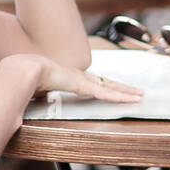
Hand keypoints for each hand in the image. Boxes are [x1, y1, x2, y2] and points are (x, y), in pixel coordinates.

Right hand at [14, 54, 142, 102]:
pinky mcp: (86, 86)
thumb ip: (42, 95)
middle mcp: (82, 77)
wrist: (29, 69)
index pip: (95, 83)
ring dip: (126, 92)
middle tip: (137, 91)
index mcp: (73, 77)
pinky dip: (120, 97)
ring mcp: (85, 80)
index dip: (107, 86)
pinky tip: (130, 99)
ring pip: (111, 87)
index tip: (115, 89)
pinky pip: (107, 93)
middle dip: (123, 88)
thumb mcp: (40, 89)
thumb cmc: (31, 78)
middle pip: (108, 83)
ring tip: (140, 95)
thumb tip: (37, 101)